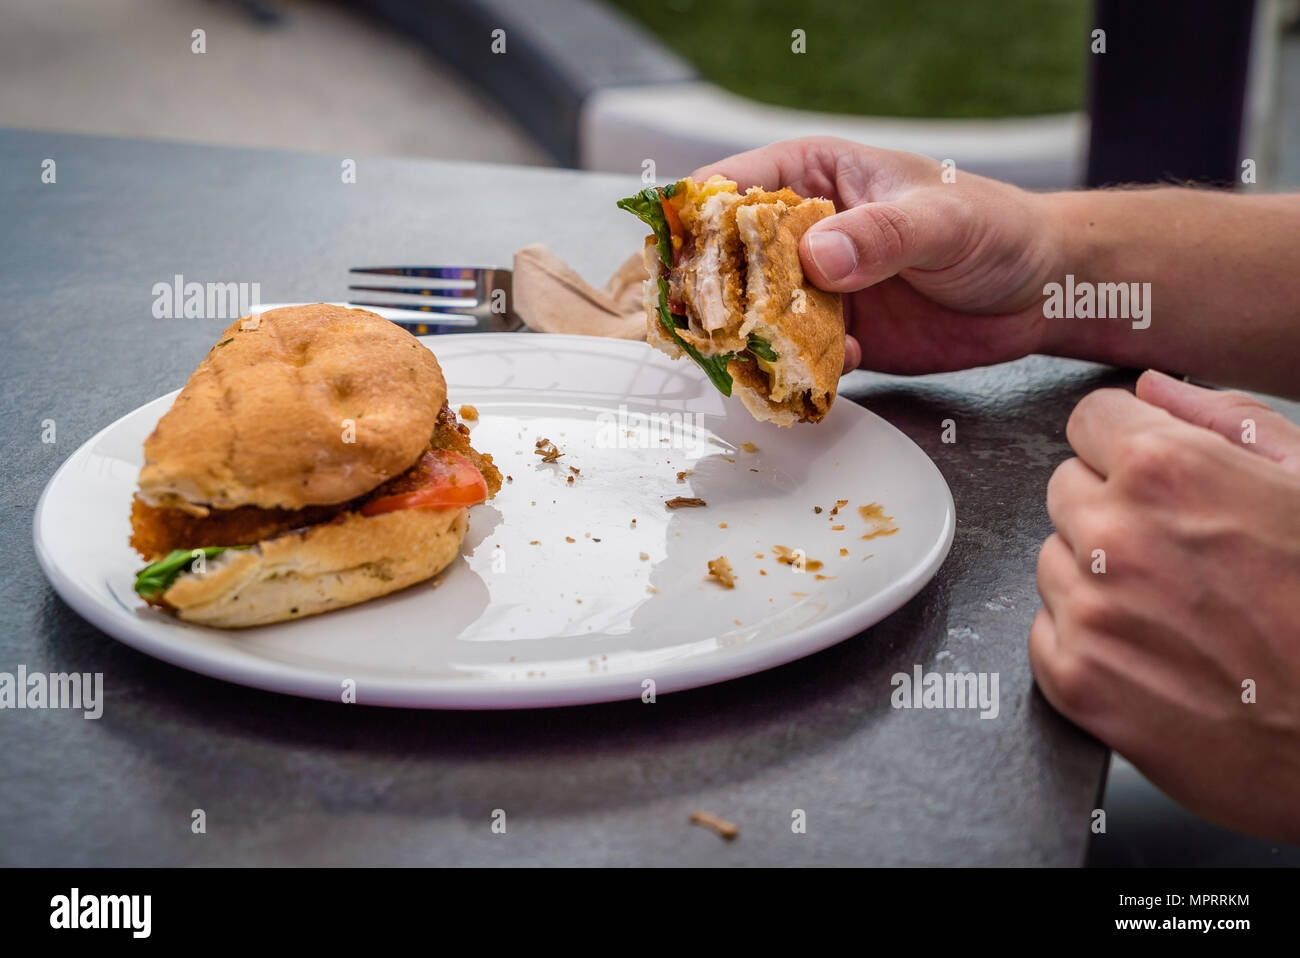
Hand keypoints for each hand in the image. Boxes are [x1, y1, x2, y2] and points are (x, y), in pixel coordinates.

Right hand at [693, 136, 1059, 374]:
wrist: (1042, 290)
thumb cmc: (995, 227)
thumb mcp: (941, 220)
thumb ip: (880, 234)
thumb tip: (816, 257)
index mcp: (811, 176)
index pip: (728, 188)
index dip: (698, 224)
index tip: (690, 266)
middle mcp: (801, 232)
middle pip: (724, 261)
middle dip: (716, 297)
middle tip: (724, 327)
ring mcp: (814, 288)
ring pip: (751, 317)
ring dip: (753, 342)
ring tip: (777, 357)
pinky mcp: (833, 338)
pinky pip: (794, 359)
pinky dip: (798, 371)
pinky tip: (835, 369)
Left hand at [1032, 370, 1299, 839]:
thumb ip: (1228, 421)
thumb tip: (1153, 388)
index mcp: (1168, 471)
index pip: (1089, 419)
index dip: (1126, 443)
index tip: (1150, 471)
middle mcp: (1115, 534)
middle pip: (1066, 488)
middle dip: (1111, 507)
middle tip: (1181, 552)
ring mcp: (1089, 610)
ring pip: (1053, 559)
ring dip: (1097, 575)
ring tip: (1177, 609)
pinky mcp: (1074, 678)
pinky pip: (1046, 629)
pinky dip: (1088, 640)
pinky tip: (1155, 653)